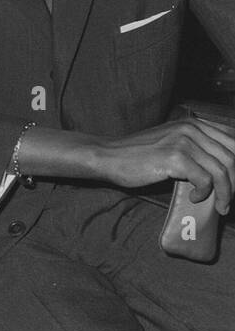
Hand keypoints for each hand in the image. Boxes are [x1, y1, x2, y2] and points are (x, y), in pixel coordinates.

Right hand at [93, 116, 234, 213]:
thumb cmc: (137, 155)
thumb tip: (223, 170)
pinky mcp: (174, 157)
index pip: (233, 140)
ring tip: (220, 206)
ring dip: (226, 193)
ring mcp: (183, 141)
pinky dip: (205, 193)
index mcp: (193, 123)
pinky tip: (194, 197)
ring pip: (222, 170)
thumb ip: (195, 147)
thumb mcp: (170, 142)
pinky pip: (205, 180)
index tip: (233, 184)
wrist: (107, 156)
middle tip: (228, 200)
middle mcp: (191, 128)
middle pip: (232, 157)